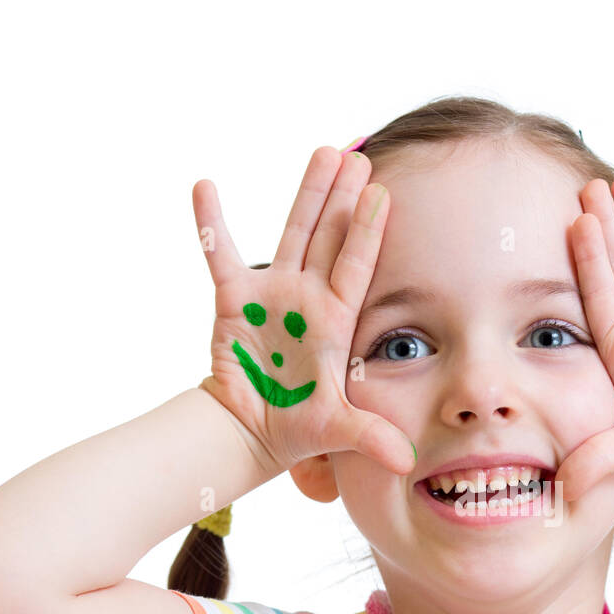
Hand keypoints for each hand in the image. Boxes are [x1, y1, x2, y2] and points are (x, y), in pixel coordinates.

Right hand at [192, 148, 414, 474]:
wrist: (254, 433)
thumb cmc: (300, 428)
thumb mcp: (339, 431)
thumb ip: (371, 437)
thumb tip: (407, 462)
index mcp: (336, 321)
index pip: (356, 267)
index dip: (368, 231)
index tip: (383, 193)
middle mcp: (308, 298)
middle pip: (329, 237)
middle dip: (341, 197)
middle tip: (357, 154)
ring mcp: (272, 295)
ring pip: (291, 233)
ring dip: (305, 194)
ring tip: (320, 152)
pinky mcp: (233, 301)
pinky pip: (221, 255)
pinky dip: (212, 224)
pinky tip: (206, 185)